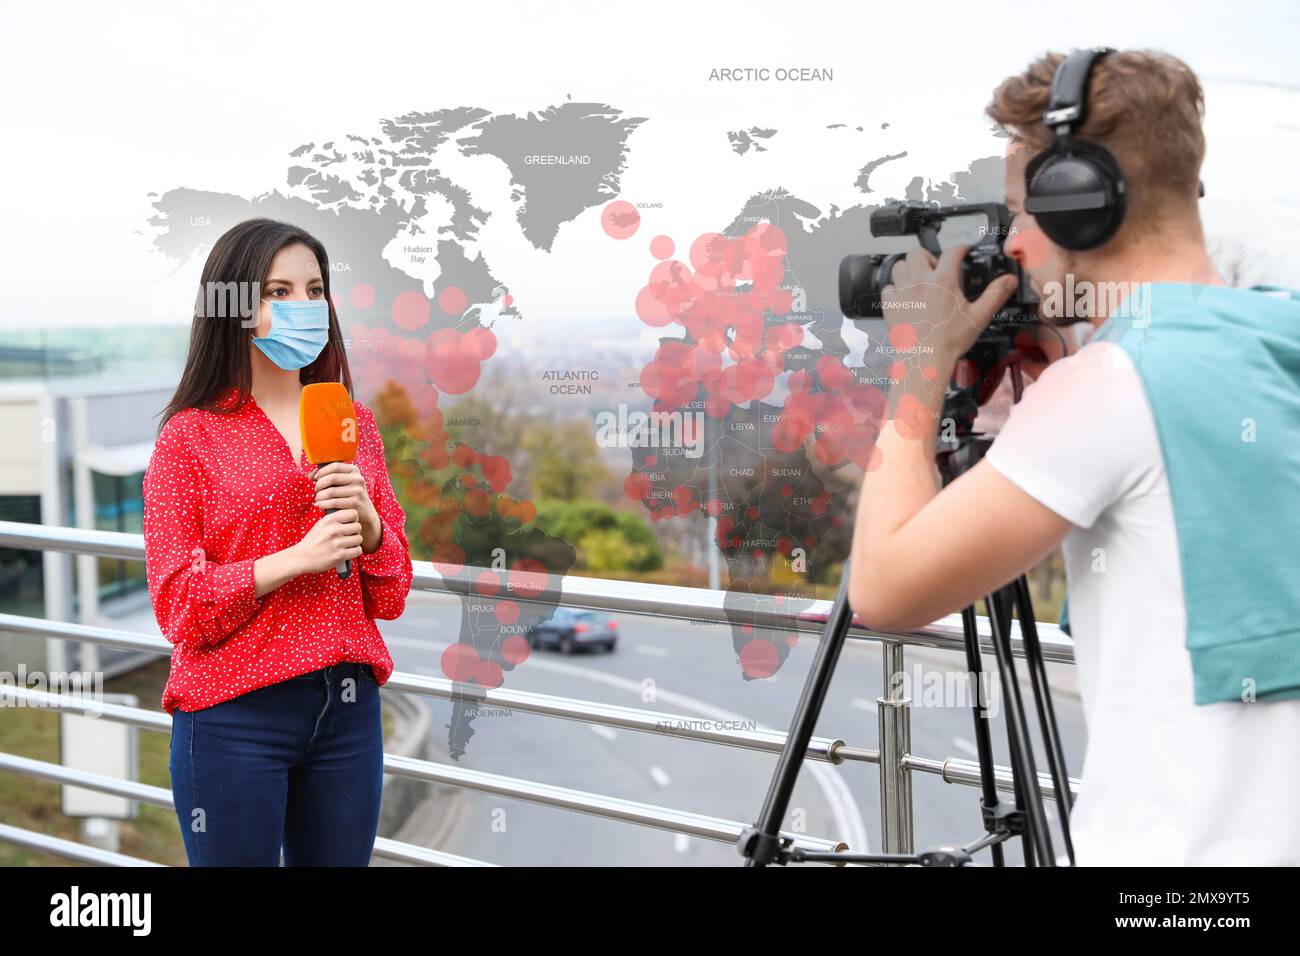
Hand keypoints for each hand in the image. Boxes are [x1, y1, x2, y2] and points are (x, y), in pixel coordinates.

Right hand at [291, 508, 363, 574]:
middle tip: (349, 536)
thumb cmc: (313, 540)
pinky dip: (355, 551)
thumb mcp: (321, 524)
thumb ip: (335, 518)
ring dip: (355, 543)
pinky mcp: (340, 555)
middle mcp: (333, 530)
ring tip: (347, 544)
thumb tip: (351, 514)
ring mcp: (337, 543)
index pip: (353, 513)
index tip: (349, 525)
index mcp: (329, 520)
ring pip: (359, 539)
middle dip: (355, 532)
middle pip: (358, 527)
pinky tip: (348, 551)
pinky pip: (358, 550)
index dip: (353, 519)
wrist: (302, 557)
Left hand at [309, 462, 379, 545]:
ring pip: (331, 491)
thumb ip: (327, 476)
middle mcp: (358, 479)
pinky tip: (319, 505)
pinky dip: (324, 504)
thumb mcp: (342, 482)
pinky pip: (334, 502)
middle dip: (319, 484)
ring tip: (317, 498)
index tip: (315, 478)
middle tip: (316, 490)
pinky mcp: (356, 503)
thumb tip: (310, 475)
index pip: (334, 466)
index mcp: (354, 470)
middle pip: (332, 478)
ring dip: (320, 495)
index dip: (322, 471)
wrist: (364, 511)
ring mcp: (358, 491)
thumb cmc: (348, 494)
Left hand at [881, 245, 1019, 370]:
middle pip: (917, 252)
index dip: (960, 248)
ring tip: (920, 280)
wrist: (925, 360)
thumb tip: (1009, 281)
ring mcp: (902, 292)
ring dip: (909, 269)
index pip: (952, 251)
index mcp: (943, 280)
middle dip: (928, 256)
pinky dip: (895, 289)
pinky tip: (905, 297)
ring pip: (899, 266)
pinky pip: (888, 287)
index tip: (962, 252)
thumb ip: (995, 295)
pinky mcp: (890, 305)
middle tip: (936, 269)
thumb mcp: (979, 316)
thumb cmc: (949, 341)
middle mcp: (919, 282)